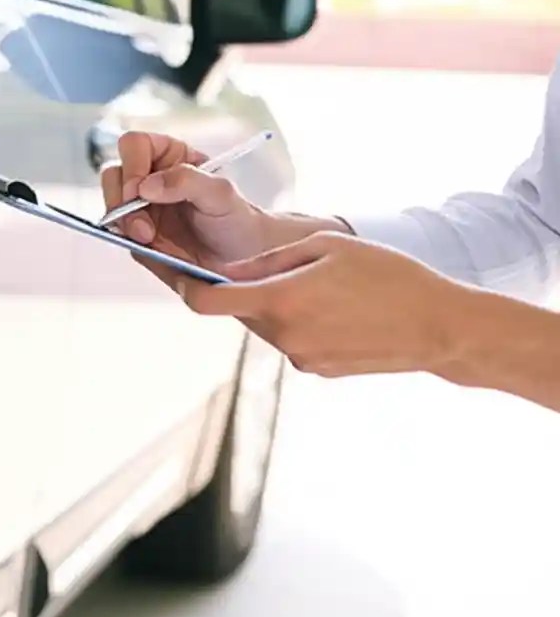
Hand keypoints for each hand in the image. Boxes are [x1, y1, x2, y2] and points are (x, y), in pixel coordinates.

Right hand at [101, 131, 351, 287]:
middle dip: (121, 201)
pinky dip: (127, 239)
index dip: (132, 165)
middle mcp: (149, 178)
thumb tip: (146, 186)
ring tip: (149, 238)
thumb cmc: (236, 218)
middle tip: (142, 225)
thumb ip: (187, 181)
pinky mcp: (137, 233)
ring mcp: (140, 207)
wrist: (242, 258)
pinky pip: (118, 233)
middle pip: (113, 175)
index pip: (135, 145)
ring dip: (123, 223)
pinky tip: (149, 246)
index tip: (142, 191)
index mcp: (170, 156)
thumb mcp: (221, 194)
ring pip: (111, 206)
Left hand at [180, 232, 462, 377]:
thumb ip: (268, 259)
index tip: (176, 269)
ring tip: (314, 285)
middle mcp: (284, 335)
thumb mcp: (325, 246)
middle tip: (255, 266)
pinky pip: (289, 340)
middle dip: (238, 289)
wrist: (440, 326)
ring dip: (271, 305)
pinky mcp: (315, 370)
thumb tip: (224, 270)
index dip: (183, 284)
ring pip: (264, 326)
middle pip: (236, 311)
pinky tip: (333, 309)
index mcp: (281, 300)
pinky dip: (296, 323)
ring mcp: (299, 357)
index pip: (206, 301)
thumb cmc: (387, 274)